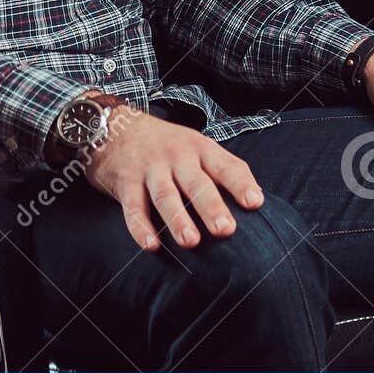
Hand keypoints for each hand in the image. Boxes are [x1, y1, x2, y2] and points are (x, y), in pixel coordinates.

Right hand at [83, 107, 264, 250]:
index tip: (255, 203)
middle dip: (210, 206)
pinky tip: (151, 245)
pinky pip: (133, 207)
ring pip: (165, 195)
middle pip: (196, 182)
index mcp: (200, 148)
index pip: (225, 165)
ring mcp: (150, 168)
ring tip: (191, 242)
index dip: (240, 184)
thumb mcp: (196, 147)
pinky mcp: (126, 182)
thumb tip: (256, 200)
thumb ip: (222, 169)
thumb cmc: (167, 146)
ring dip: (178, 219)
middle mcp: (176, 156)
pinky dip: (140, 228)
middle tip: (225, 229)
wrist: (116, 127)